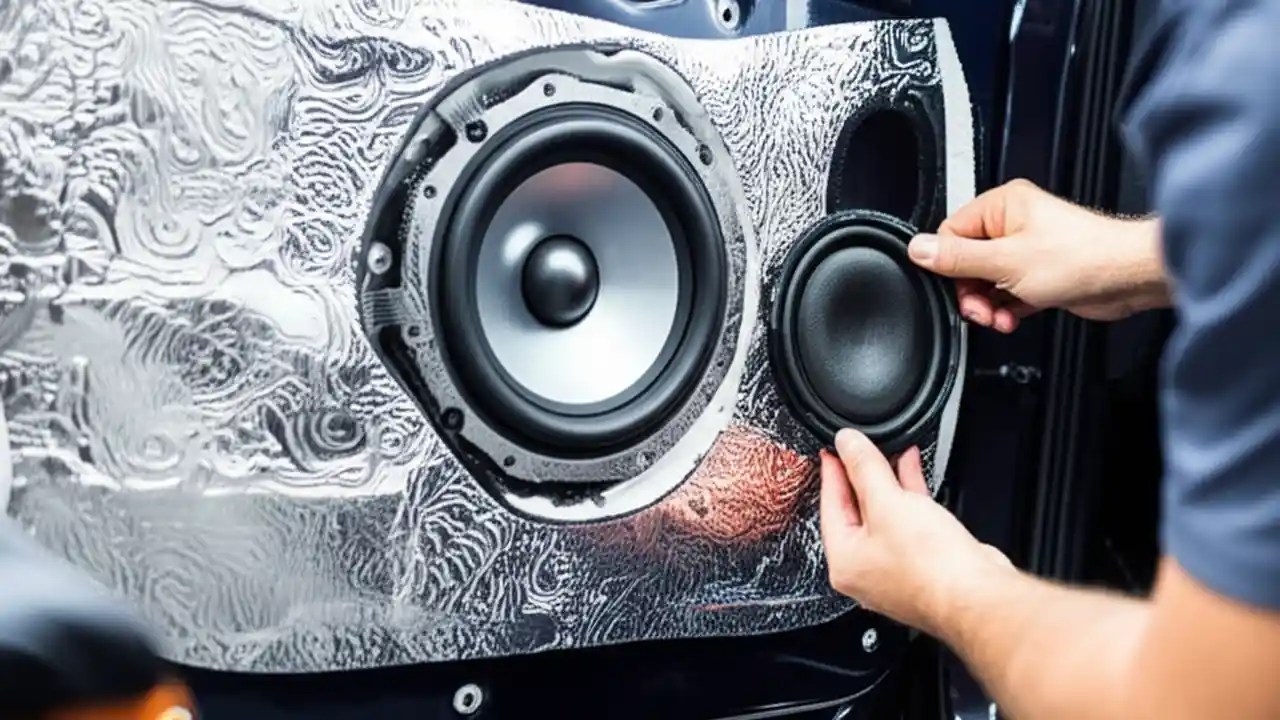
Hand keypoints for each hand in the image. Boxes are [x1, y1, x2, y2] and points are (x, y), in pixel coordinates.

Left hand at [819, 429, 1013, 636]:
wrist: (977, 594)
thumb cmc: (931, 567)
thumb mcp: (887, 502)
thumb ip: (865, 468)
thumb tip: (846, 443)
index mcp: (844, 561)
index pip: (830, 506)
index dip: (833, 471)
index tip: (834, 449)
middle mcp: (867, 570)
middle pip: (856, 510)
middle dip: (863, 474)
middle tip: (860, 447)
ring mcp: (896, 569)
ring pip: (885, 515)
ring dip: (889, 481)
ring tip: (890, 451)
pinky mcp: (923, 564)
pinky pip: (908, 522)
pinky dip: (910, 496)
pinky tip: (913, 471)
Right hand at [907, 179, 1169, 332]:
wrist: (1128, 278)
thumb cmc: (1082, 258)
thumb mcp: (1005, 262)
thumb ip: (957, 258)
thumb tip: (918, 248)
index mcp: (1003, 206)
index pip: (952, 233)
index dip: (949, 265)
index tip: (956, 287)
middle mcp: (1014, 223)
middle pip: (968, 261)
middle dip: (971, 291)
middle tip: (979, 308)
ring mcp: (1028, 249)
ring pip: (988, 281)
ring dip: (988, 305)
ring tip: (997, 318)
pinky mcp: (1040, 274)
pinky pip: (1008, 292)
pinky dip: (1007, 309)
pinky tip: (1010, 319)